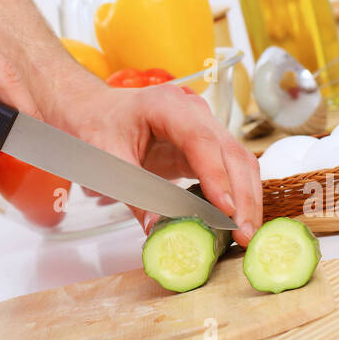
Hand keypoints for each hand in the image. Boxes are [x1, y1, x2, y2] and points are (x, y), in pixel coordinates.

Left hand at [45, 77, 261, 246]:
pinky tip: (237, 222)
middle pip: (230, 151)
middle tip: (243, 234)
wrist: (92, 111)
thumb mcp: (106, 159)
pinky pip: (230, 170)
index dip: (216, 176)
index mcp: (165, 104)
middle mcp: (192, 111)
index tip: (226, 210)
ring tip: (245, 234)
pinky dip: (238, 196)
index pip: (200, 140)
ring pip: (238, 161)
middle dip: (242, 196)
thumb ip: (133, 193)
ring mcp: (203, 127)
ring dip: (247, 199)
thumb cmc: (96, 125)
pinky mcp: (204, 147)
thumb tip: (156, 229)